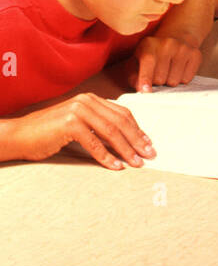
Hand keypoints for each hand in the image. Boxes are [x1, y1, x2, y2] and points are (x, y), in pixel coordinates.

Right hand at [5, 95, 155, 169]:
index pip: (122, 113)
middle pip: (120, 122)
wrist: (21, 135)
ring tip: (136, 163)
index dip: (137, 129)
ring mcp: (78, 111)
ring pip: (111, 132)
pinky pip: (94, 143)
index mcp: (91, 99)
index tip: (148, 143)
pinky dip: (107, 156)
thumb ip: (98, 125)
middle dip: (137, 140)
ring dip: (126, 150)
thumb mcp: (78, 124)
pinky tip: (116, 166)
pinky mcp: (69, 124)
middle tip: (149, 155)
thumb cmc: (50, 132)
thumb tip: (125, 140)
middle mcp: (86, 101)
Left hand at [127, 33, 202, 91]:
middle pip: (160, 77)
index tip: (146, 91)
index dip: (146, 77)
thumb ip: (134, 76)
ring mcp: (183, 48)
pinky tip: (179, 70)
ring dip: (169, 82)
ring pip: (174, 81)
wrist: (176, 39)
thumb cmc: (152, 56)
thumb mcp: (137, 62)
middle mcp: (167, 43)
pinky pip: (187, 79)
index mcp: (149, 44)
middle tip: (158, 75)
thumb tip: (141, 89)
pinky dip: (181, 80)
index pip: (148, 61)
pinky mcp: (195, 54)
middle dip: (157, 82)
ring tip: (168, 73)